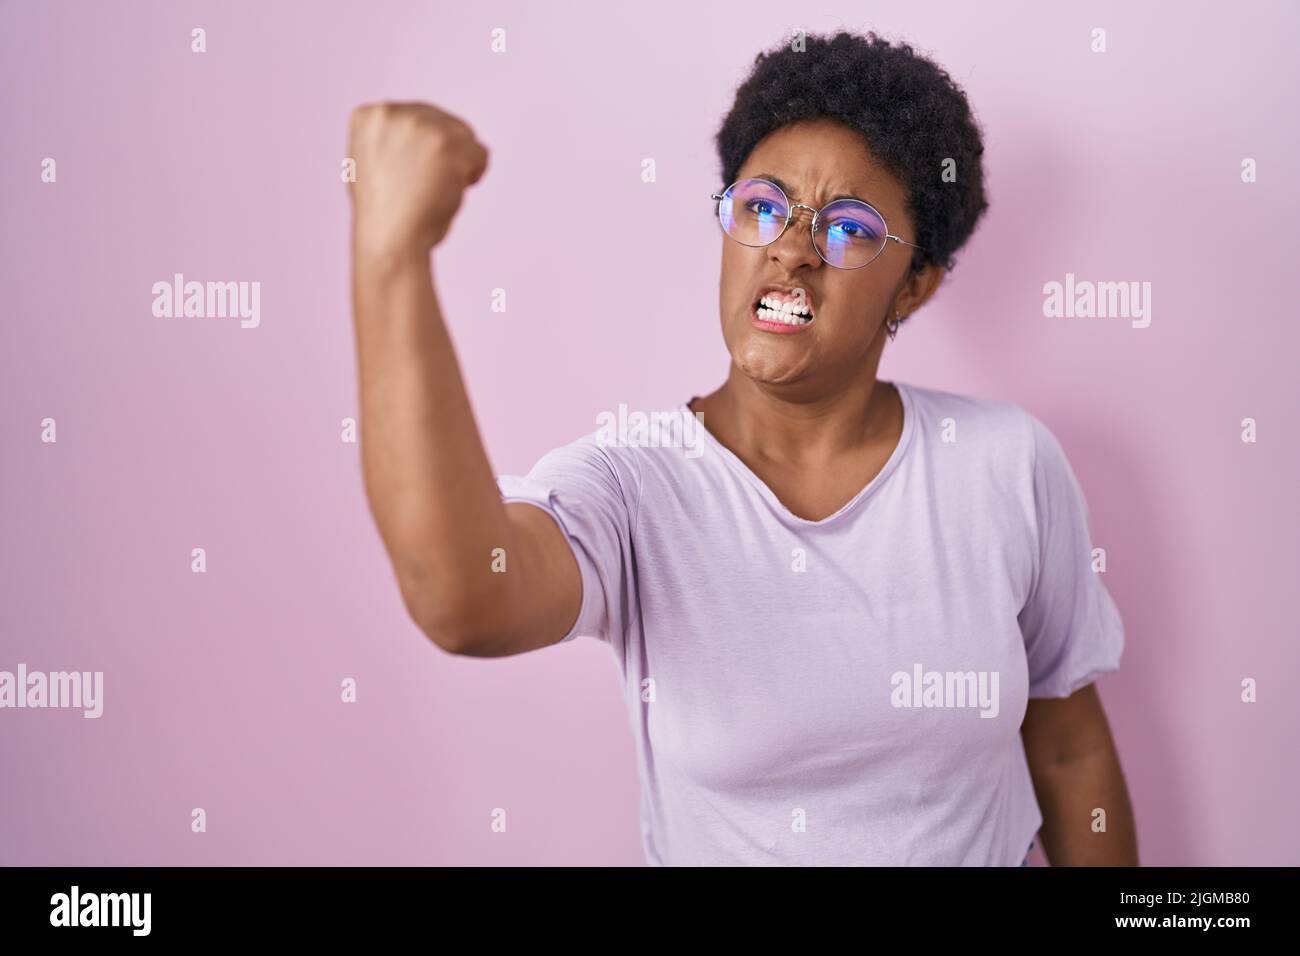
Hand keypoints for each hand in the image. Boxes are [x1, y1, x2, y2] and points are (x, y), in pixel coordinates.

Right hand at [346, 101, 488, 256]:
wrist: (390, 239)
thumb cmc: (386, 213)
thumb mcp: (373, 162)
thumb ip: (392, 139)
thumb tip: (416, 131)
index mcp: (370, 116)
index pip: (417, 116)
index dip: (422, 149)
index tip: (407, 175)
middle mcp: (392, 113)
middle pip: (443, 121)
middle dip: (444, 153)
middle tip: (424, 186)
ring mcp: (420, 126)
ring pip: (465, 135)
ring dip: (459, 164)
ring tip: (435, 189)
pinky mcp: (447, 143)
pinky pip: (481, 153)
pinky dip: (474, 174)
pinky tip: (451, 192)